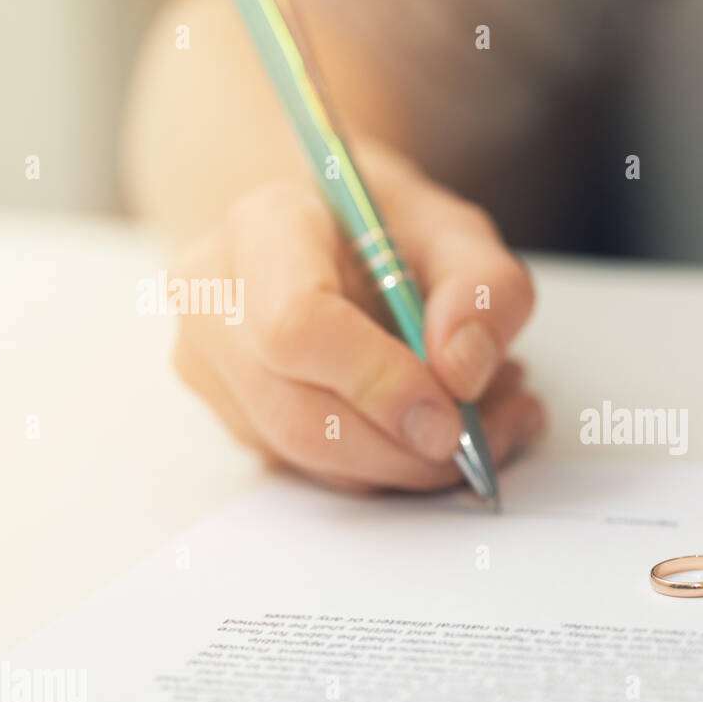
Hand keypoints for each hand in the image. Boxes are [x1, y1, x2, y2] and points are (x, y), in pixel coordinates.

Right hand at [171, 143, 543, 490]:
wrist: (332, 241)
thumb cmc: (391, 233)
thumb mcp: (460, 234)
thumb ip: (483, 291)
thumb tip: (462, 371)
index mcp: (265, 229)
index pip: (296, 325)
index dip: (380, 384)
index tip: (452, 415)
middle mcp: (216, 301)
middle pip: (301, 415)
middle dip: (407, 449)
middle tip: (487, 436)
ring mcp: (215, 371)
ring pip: (312, 458)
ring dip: (410, 465)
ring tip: (482, 425)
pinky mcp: (240, 423)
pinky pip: (318, 472)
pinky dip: (393, 469)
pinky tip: (442, 431)